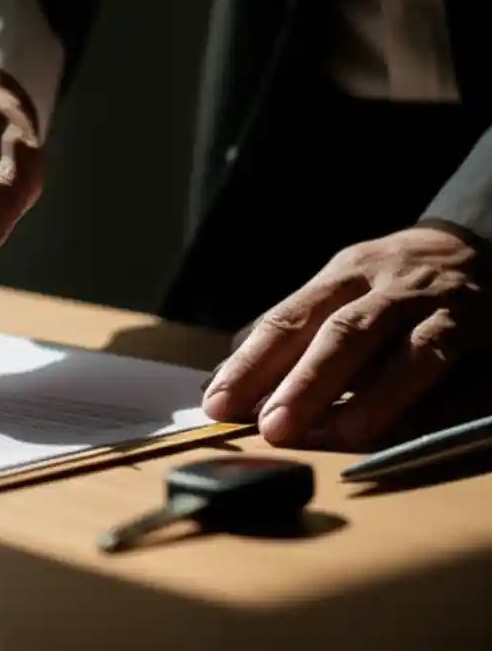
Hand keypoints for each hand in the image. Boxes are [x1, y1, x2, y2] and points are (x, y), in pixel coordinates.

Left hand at [202, 226, 491, 449]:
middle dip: (305, 382)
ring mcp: (442, 308)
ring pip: (409, 351)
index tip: (217, 404)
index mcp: (341, 276)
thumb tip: (222, 381)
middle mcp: (390, 286)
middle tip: (272, 427)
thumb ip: (290, 334)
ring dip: (373, 397)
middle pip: (343, 333)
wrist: (483, 245)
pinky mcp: (486, 331)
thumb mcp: (339, 291)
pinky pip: (461, 368)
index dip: (251, 364)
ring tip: (338, 435)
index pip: (287, 320)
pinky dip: (435, 399)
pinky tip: (408, 429)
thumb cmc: (392, 286)